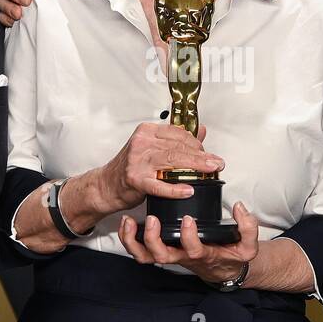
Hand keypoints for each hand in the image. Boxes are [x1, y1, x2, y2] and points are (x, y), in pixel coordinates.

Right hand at [92, 123, 222, 212]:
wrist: (106, 185)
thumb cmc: (129, 167)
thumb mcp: (152, 148)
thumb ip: (176, 140)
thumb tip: (201, 131)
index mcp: (147, 132)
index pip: (178, 133)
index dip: (197, 143)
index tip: (209, 152)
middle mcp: (142, 143)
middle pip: (178, 147)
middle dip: (202, 155)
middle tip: (217, 162)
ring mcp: (137, 161)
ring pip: (172, 161)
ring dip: (195, 167)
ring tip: (210, 171)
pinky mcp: (135, 180)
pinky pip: (159, 185)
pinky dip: (175, 189)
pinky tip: (188, 190)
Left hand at [119, 202, 259, 285]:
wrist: (223, 268)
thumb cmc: (232, 255)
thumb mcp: (248, 246)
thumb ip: (248, 227)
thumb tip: (239, 207)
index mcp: (203, 255)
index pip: (193, 250)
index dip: (189, 236)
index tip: (189, 219)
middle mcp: (182, 257)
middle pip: (161, 256)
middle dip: (153, 239)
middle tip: (153, 219)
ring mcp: (170, 255)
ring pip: (146, 256)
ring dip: (134, 241)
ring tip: (130, 221)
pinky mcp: (162, 250)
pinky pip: (140, 252)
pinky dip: (129, 240)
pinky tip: (129, 222)